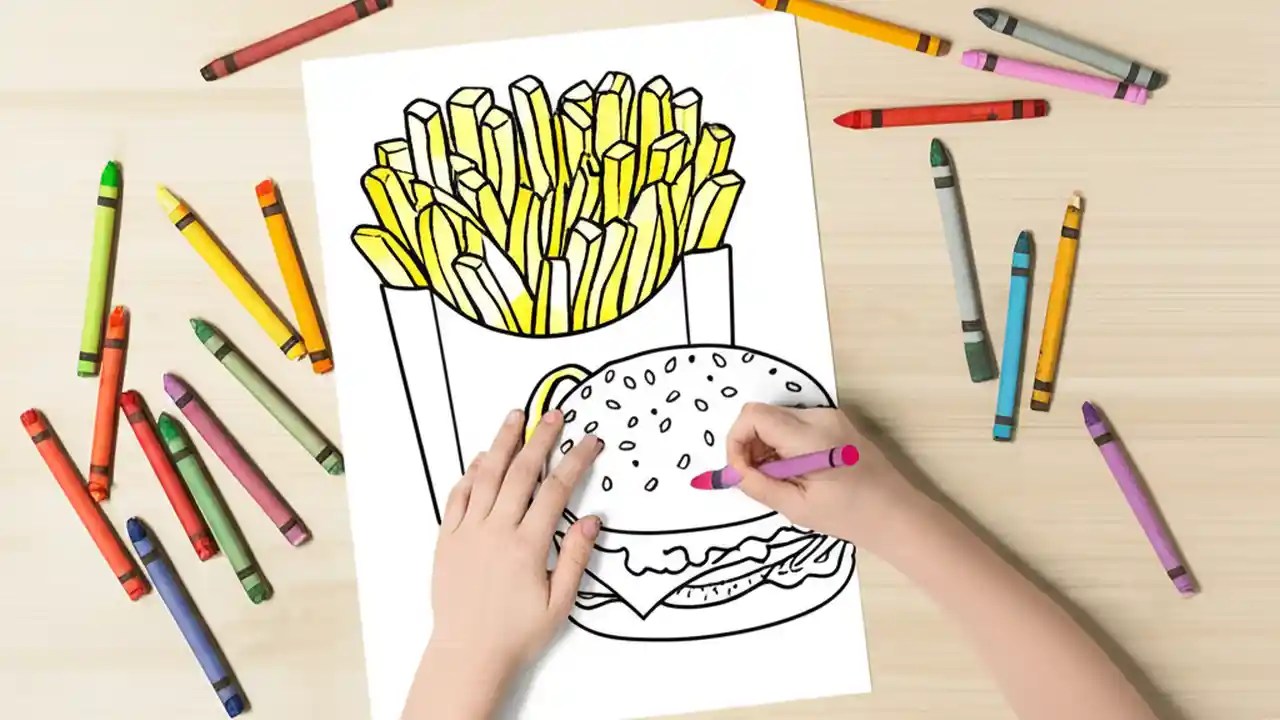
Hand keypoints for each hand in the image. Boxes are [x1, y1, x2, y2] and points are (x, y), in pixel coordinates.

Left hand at [409, 409, 600, 718]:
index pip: (557, 490)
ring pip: (486, 475)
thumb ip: (576, 557)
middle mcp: (496, 532)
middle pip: (522, 472)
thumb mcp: (559, 603)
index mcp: (527, 546)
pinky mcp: (447, 539)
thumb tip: (591, 520)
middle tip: (553, 415)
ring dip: (502, 443)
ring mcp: (468, 532)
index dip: (576, 460)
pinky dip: (470, 474)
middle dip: (540, 438)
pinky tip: (480, 459)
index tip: (590, 442)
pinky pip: (457, 496)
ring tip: (514, 418)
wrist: (468, 654)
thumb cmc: (514, 635)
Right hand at [725, 403, 923, 550]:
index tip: (741, 473)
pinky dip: (783, 446)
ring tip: (778, 481)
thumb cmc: (851, 517)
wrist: (898, 515)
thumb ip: (758, 486)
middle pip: (762, 415)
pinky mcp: (835, 423)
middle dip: (749, 445)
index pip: (753, 416)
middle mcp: (821, 417)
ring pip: (776, 419)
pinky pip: (794, 425)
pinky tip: (795, 474)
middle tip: (756, 481)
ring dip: (766, 447)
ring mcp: (830, 417)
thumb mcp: (797, 508)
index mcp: (811, 438)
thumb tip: (731, 472)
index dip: (736, 442)